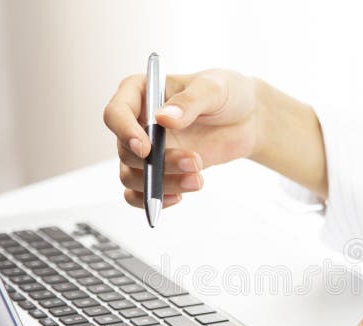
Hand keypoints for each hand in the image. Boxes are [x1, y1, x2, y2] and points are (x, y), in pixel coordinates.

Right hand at [103, 69, 259, 208]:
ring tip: (198, 180)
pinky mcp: (159, 169)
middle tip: (194, 162)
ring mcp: (146, 148)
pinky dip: (153, 199)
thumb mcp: (213, 88)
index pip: (116, 113)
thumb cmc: (227, 93)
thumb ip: (189, 101)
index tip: (146, 148)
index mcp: (140, 92)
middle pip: (126, 152)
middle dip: (158, 163)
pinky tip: (178, 196)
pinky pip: (139, 193)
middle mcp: (136, 121)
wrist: (247, 119)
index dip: (125, 132)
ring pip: (132, 176)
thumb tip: (162, 118)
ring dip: (161, 184)